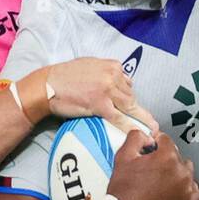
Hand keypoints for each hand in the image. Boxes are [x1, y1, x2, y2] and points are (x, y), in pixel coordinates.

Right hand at [40, 58, 158, 133]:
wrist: (47, 85)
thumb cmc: (65, 76)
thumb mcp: (90, 65)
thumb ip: (106, 72)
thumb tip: (120, 80)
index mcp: (112, 66)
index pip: (128, 83)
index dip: (128, 97)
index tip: (132, 107)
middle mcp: (112, 76)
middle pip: (131, 96)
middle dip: (138, 110)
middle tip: (149, 123)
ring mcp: (107, 90)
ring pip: (130, 106)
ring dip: (141, 119)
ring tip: (151, 130)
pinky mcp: (100, 104)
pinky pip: (119, 118)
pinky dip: (130, 127)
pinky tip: (140, 134)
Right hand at [107, 132, 198, 199]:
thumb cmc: (123, 189)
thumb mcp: (123, 157)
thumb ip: (136, 138)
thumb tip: (147, 136)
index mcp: (167, 157)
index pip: (165, 141)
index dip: (155, 144)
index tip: (149, 150)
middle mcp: (182, 171)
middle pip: (177, 157)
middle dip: (166, 159)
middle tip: (152, 169)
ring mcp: (187, 189)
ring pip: (187, 173)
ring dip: (177, 173)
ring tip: (162, 181)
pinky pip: (193, 191)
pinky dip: (185, 189)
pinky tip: (173, 192)